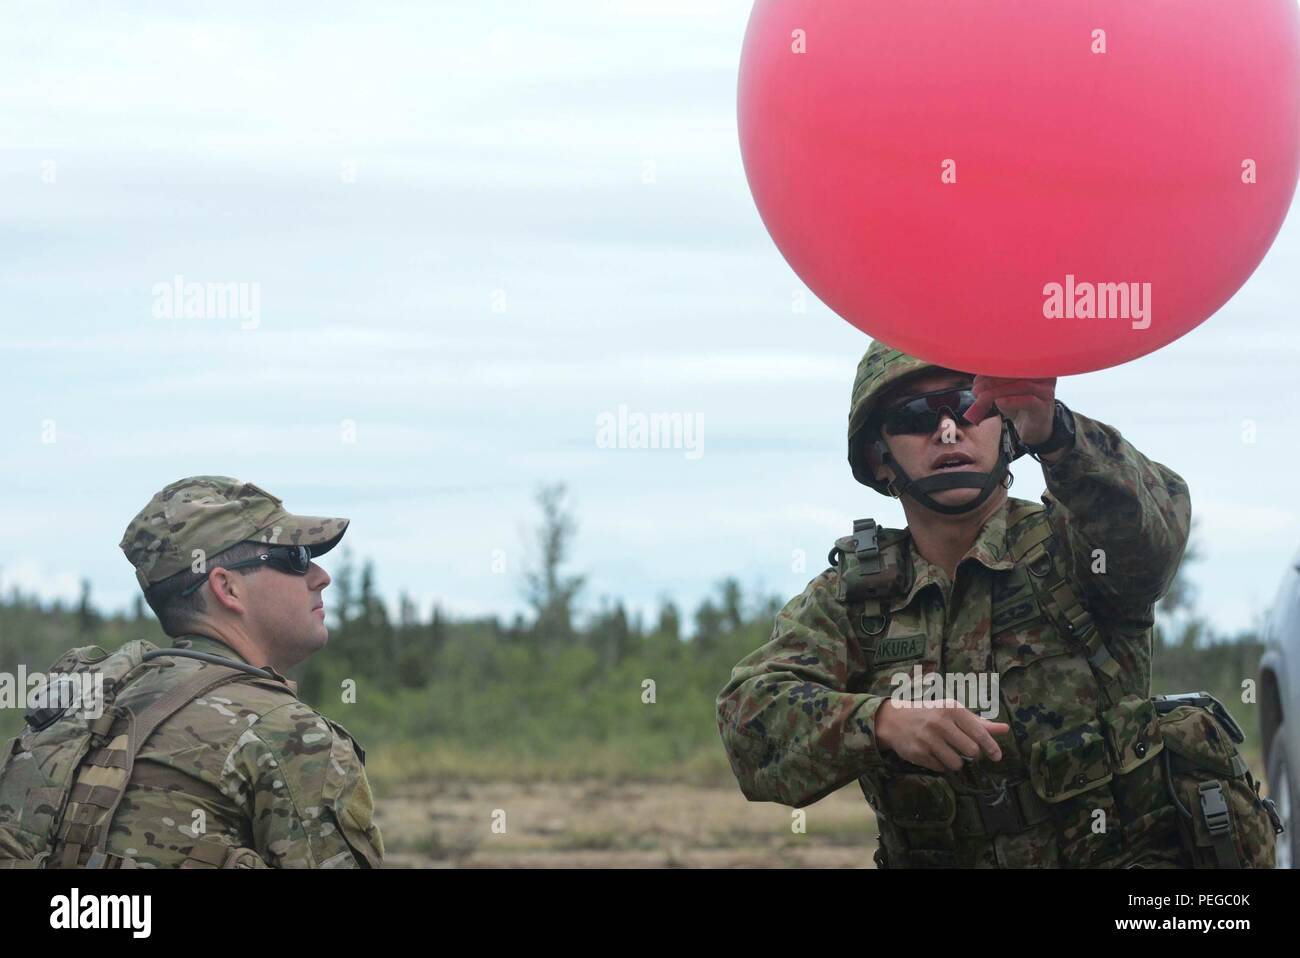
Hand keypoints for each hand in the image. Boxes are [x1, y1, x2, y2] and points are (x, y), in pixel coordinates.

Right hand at [874, 698, 1008, 772]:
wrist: (894, 720)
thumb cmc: (931, 714)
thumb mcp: (953, 712)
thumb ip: (979, 722)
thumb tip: (1005, 729)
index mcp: (952, 709)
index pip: (979, 733)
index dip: (991, 747)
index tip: (997, 756)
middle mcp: (940, 723)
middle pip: (971, 751)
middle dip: (972, 754)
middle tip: (965, 749)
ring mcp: (928, 739)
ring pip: (956, 763)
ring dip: (956, 761)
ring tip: (947, 751)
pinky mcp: (918, 753)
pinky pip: (940, 768)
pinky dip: (941, 764)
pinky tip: (933, 753)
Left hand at [966, 375, 1056, 446]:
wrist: (1033, 429)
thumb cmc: (1018, 406)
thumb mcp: (1004, 392)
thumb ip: (993, 383)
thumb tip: (977, 379)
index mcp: (1033, 367)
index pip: (1012, 363)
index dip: (991, 370)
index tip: (976, 381)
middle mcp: (1043, 376)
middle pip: (1016, 373)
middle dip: (991, 382)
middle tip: (976, 391)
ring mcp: (1046, 391)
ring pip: (1022, 386)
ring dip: (997, 391)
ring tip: (982, 399)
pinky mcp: (1045, 407)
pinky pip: (1029, 400)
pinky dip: (1011, 401)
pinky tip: (999, 403)